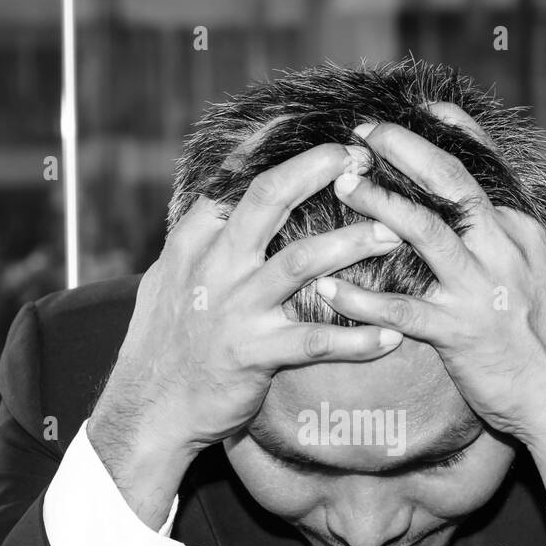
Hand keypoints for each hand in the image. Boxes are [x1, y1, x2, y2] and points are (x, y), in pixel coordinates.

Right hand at [90, 143, 403, 526]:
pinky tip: (392, 336)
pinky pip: (316, 342)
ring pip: (302, 262)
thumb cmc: (164, 347)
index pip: (234, 180)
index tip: (316, 135)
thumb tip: (221, 203)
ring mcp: (234, 309)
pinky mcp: (254, 354)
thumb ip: (199, 242)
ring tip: (396, 235)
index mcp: (193, 243)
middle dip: (317, 170)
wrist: (149, 410)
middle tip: (361, 158)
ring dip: (353, 243)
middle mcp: (213, 267)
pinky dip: (358, 339)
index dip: (276, 150)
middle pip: (268, 199)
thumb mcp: (168, 282)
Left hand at [314, 109, 545, 543]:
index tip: (426, 109)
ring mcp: (481, 290)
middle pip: (451, 184)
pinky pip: (400, 309)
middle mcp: (506, 252)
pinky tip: (328, 290)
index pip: (490, 169)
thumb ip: (533, 249)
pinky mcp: (458, 333)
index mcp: (528, 236)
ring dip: (378, 203)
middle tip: (365, 132)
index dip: (456, 133)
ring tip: (343, 185)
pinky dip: (361, 299)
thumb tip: (522, 222)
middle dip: (405, 151)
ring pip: (423, 231)